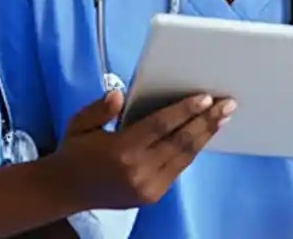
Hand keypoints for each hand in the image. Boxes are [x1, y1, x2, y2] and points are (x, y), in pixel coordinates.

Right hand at [53, 91, 234, 209]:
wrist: (65, 191)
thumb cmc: (75, 152)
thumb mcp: (79, 123)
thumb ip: (100, 108)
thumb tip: (120, 95)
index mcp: (120, 150)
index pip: (160, 126)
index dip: (184, 110)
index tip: (205, 97)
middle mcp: (137, 170)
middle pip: (179, 142)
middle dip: (206, 121)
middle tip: (227, 104)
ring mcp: (147, 187)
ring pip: (184, 157)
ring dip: (205, 136)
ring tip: (222, 118)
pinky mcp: (152, 196)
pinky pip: (178, 169)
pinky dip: (192, 150)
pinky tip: (203, 135)